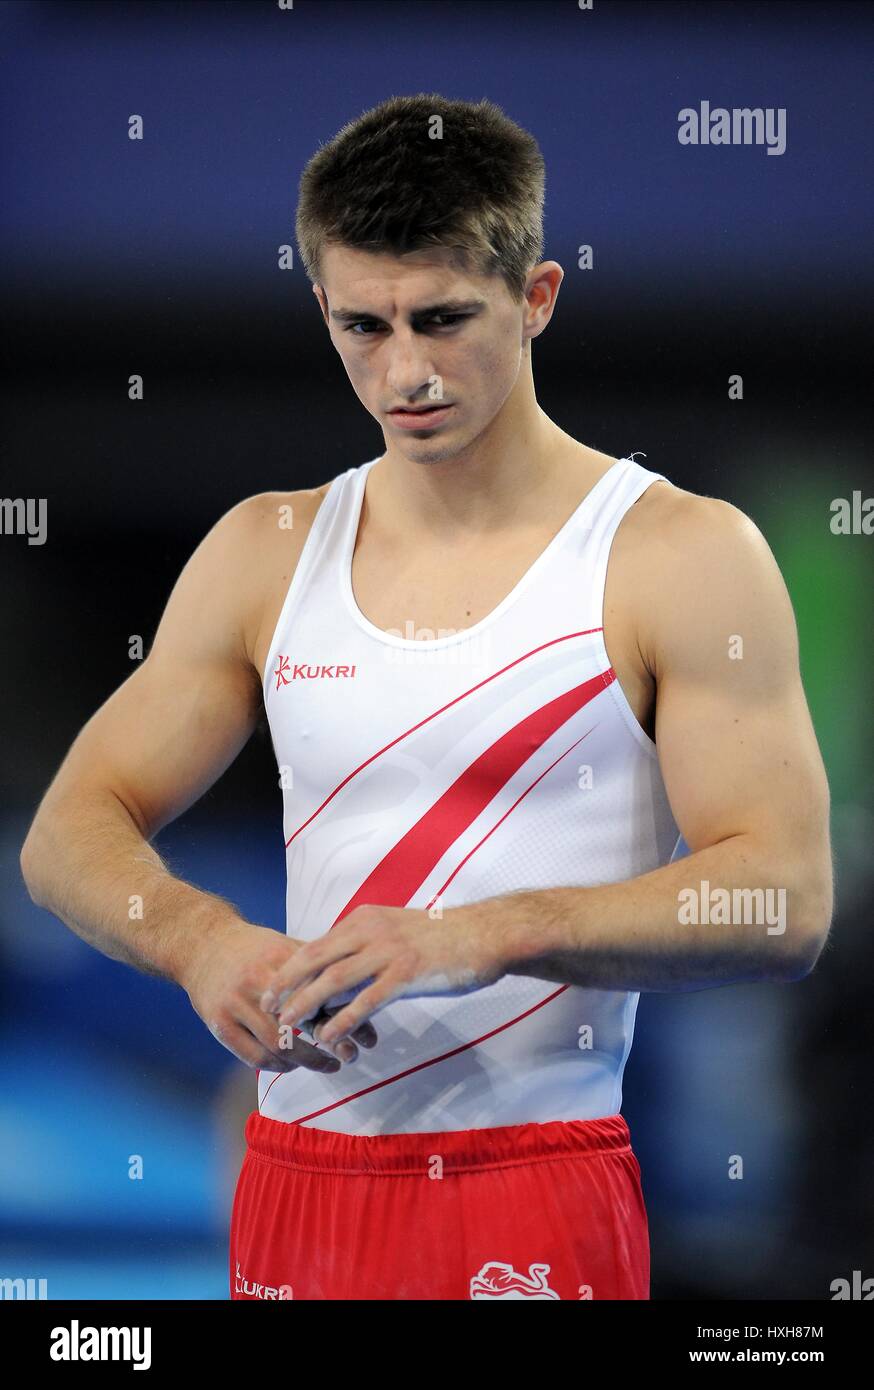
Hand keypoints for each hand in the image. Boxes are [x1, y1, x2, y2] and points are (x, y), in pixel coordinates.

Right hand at [180, 918, 377, 1071]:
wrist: (203, 942)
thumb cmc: (253, 948)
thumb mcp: (284, 945)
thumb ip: (317, 966)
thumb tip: (362, 990)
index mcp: (279, 958)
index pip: (319, 992)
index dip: (345, 1016)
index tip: (366, 1035)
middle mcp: (257, 980)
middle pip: (300, 1020)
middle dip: (329, 1043)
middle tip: (349, 1056)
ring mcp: (235, 1003)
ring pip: (276, 1044)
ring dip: (306, 1061)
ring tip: (327, 1065)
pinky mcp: (218, 1023)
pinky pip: (252, 1055)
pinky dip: (276, 1065)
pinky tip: (291, 1066)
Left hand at [260, 903, 504, 1043]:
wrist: (486, 934)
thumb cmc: (444, 938)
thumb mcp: (397, 933)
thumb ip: (368, 947)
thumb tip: (342, 972)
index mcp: (365, 919)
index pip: (317, 944)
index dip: (291, 967)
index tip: (271, 987)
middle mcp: (371, 930)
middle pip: (315, 957)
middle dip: (287, 983)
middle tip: (267, 1006)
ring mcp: (388, 951)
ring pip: (334, 978)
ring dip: (307, 1003)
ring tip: (288, 1024)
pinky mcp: (407, 974)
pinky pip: (366, 1000)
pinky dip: (343, 1019)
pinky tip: (330, 1037)